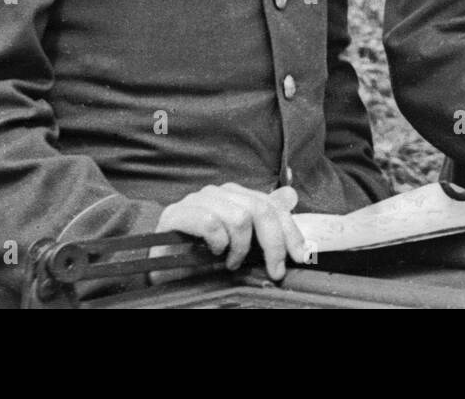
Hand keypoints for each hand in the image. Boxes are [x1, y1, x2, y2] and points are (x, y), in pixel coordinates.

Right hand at [152, 184, 308, 282]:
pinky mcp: (176, 214)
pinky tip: (214, 253)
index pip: (272, 206)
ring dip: (240, 247)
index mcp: (236, 196)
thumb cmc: (203, 256)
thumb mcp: (241, 242)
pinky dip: (218, 242)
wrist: (163, 268)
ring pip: (238, 217)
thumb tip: (291, 196)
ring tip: (232, 262)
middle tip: (274, 270)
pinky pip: (209, 222)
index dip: (290, 231)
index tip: (301, 257)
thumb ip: (265, 220)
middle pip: (260, 209)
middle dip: (273, 244)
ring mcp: (196, 201)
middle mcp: (218, 193)